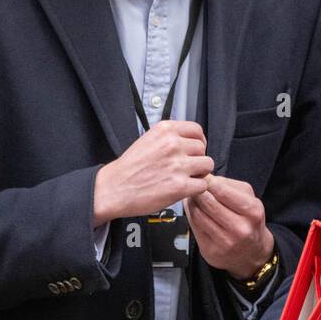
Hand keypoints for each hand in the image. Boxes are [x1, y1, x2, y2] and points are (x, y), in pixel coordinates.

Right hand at [92, 120, 211, 225]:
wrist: (113, 189)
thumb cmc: (128, 169)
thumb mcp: (148, 140)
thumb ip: (169, 138)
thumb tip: (189, 142)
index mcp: (165, 130)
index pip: (197, 130)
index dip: (199, 141)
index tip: (195, 149)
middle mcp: (172, 144)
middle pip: (203, 148)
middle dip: (197, 159)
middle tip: (187, 167)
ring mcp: (177, 164)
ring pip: (207, 165)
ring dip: (199, 173)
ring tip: (186, 178)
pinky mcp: (179, 185)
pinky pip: (202, 184)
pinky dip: (196, 189)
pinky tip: (184, 189)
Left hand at [184, 174, 274, 277]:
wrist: (252, 253)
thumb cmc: (249, 222)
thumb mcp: (250, 199)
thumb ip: (229, 186)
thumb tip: (206, 177)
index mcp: (252, 211)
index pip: (223, 192)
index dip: (209, 182)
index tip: (202, 177)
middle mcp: (240, 228)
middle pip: (209, 203)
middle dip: (198, 191)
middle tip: (193, 185)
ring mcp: (224, 242)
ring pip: (199, 215)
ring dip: (192, 203)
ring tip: (193, 197)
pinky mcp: (210, 250)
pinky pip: (194, 227)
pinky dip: (191, 215)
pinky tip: (194, 210)